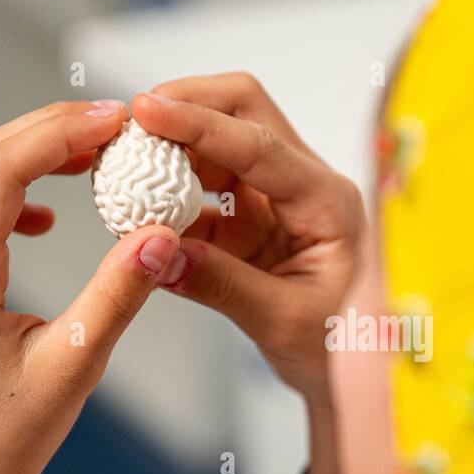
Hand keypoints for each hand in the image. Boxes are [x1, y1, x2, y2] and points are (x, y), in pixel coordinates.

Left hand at [0, 100, 180, 473]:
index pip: (1, 166)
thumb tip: (161, 231)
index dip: (60, 129)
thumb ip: (120, 290)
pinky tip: (41, 218)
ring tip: (87, 160)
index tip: (115, 118)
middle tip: (113, 127)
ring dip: (23, 156)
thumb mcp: (78, 364)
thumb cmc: (8, 442)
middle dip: (47, 130)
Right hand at [131, 73, 364, 410]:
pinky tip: (137, 207)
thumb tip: (159, 255)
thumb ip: (223, 285)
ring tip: (122, 167)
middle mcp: (304, 186)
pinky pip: (202, 190)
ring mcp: (276, 198)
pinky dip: (168, 193)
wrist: (351, 367)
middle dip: (186, 106)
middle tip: (129, 125)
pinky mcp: (250, 219)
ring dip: (171, 149)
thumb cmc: (340, 345)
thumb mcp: (284, 322)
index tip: (145, 110)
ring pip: (218, 145)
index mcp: (327, 202)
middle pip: (244, 113)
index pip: (259, 144)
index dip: (198, 123)